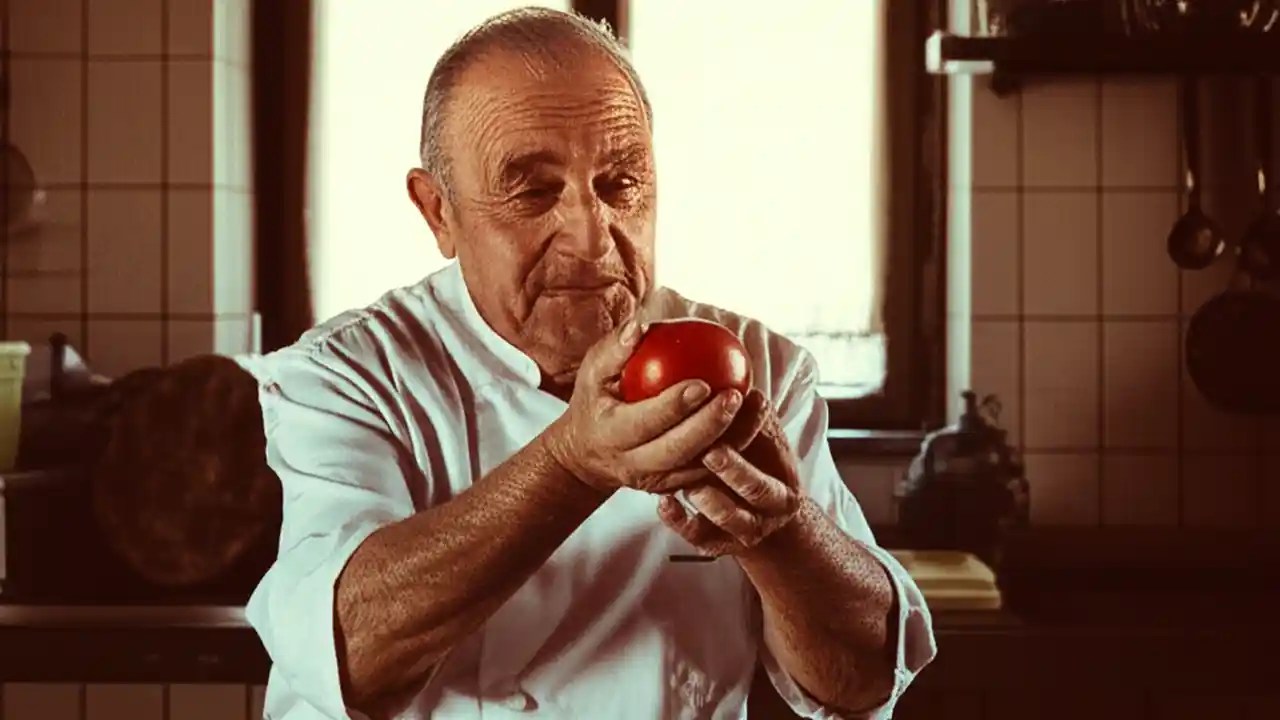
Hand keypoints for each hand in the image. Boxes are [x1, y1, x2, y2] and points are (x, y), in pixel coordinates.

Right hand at [544, 319, 768, 494]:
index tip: (703, 383)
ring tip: (757, 406)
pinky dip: (736, 447)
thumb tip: (640, 325)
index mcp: (611, 435)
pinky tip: (756, 418)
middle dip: (710, 426)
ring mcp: (656, 482)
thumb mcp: (594, 371)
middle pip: (677, 450)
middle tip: (735, 395)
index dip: (674, 406)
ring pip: (700, 467)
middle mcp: (633, 465)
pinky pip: (710, 471)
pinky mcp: (676, 487)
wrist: (590, 453)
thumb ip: (615, 349)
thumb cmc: (596, 400)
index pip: (644, 422)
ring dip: (734, 439)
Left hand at [658, 406, 801, 555]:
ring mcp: (746, 529)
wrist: (762, 520)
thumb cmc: (758, 469)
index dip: (755, 434)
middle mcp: (771, 508)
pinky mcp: (718, 543)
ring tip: (688, 483)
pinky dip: (681, 522)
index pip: (776, 456)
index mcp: (785, 481)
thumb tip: (743, 385)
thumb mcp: (765, 445)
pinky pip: (699, 537)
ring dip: (709, 499)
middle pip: (757, 489)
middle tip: (710, 451)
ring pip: (730, 518)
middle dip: (735, 469)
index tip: (735, 411)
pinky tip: (664, 504)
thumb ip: (756, 419)